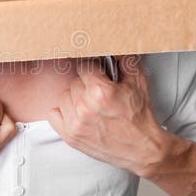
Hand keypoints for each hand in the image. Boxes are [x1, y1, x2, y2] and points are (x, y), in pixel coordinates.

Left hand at [45, 55, 164, 174]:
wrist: (142, 148)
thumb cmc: (140, 118)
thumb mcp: (138, 83)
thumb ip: (125, 61)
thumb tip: (114, 47)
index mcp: (100, 91)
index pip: (84, 66)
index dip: (94, 70)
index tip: (98, 74)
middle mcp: (85, 107)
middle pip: (74, 82)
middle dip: (87, 84)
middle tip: (100, 93)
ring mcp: (75, 123)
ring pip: (64, 96)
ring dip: (76, 98)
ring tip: (91, 105)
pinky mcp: (70, 136)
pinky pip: (53, 114)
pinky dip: (63, 112)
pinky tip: (78, 113)